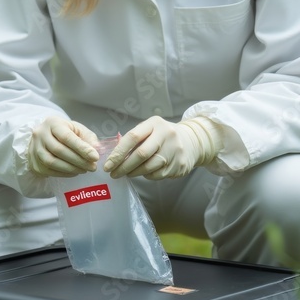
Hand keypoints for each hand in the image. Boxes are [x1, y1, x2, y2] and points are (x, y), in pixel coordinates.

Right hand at [28, 117, 98, 176]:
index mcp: (52, 123)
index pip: (67, 137)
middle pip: (59, 150)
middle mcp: (40, 135)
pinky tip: (74, 172)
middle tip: (92, 167)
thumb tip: (97, 149)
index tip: (95, 157)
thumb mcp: (76, 129)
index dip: (81, 148)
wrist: (44, 137)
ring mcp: (34, 149)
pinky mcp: (34, 162)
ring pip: (52, 162)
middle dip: (78, 160)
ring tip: (85, 170)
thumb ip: (88, 137)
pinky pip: (49, 171)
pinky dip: (64, 174)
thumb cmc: (64, 132)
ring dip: (71, 168)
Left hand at [103, 116, 219, 179]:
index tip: (108, 164)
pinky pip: (157, 175)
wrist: (192, 141)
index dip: (118, 152)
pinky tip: (144, 172)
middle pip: (141, 154)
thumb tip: (113, 156)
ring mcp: (175, 151)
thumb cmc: (163, 135)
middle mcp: (166, 135)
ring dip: (134, 173)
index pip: (133, 137)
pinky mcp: (180, 165)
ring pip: (149, 167)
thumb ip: (134, 139)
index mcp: (155, 123)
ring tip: (127, 173)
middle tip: (113, 173)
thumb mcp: (150, 129)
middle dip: (124, 166)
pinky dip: (147, 175)